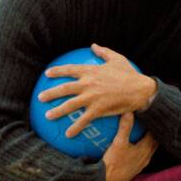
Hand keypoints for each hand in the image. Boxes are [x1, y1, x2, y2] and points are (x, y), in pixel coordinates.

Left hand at [39, 44, 156, 138]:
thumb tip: (93, 45)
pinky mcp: (98, 109)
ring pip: (70, 105)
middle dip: (50, 93)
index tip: (47, 73)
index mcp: (91, 71)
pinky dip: (75, 127)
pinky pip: (84, 120)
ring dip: (57, 111)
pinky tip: (68, 134)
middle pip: (64, 89)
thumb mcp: (117, 59)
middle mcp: (88, 84)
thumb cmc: (130, 74)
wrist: (140, 90)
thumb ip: (103, 52)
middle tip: (40, 98)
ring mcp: (92, 97)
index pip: (70, 70)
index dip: (57, 71)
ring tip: (47, 116)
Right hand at [103, 112, 156, 180]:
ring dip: (147, 141)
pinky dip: (138, 148)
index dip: (156, 125)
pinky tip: (130, 144)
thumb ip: (124, 127)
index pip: (156, 134)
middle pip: (154, 142)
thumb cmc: (114, 163)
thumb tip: (129, 112)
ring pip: (148, 150)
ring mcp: (141, 164)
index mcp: (146, 150)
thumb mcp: (118, 143)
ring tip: (143, 131)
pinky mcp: (134, 169)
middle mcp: (146, 157)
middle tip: (150, 122)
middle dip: (154, 132)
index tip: (154, 116)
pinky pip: (140, 155)